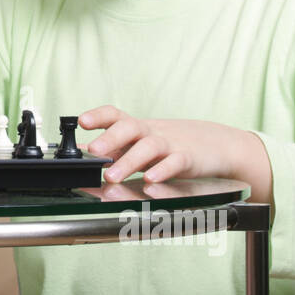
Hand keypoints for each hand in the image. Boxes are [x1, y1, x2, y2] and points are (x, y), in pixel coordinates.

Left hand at [78, 106, 234, 183]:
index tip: (81, 121)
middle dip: (109, 139)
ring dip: (129, 162)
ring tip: (111, 177)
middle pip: (129, 127)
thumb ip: (111, 146)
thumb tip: (79, 150)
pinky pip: (174, 163)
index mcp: (135, 128)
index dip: (98, 116)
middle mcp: (149, 133)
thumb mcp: (138, 142)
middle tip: (94, 152)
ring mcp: (169, 144)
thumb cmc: (169, 144)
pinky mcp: (187, 159)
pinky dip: (162, 171)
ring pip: (148, 147)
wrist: (215, 143)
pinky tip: (150, 180)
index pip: (114, 115)